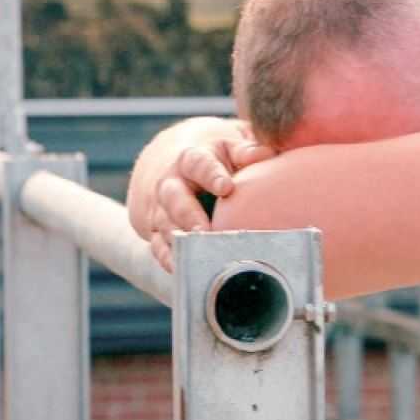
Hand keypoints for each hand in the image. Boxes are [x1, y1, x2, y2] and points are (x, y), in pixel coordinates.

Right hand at [147, 136, 274, 271]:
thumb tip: (264, 154)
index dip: (211, 175)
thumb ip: (245, 151)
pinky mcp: (156, 231)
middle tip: (205, 231)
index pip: (199, 164)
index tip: (227, 187)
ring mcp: (160, 209)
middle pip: (174, 199)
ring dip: (182, 243)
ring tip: (202, 256)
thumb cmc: (212, 159)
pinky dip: (170, 260)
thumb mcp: (227, 148)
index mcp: (191, 159)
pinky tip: (186, 271)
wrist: (170, 167)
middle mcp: (170, 184)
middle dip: (189, 216)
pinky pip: (159, 248)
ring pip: (165, 226)